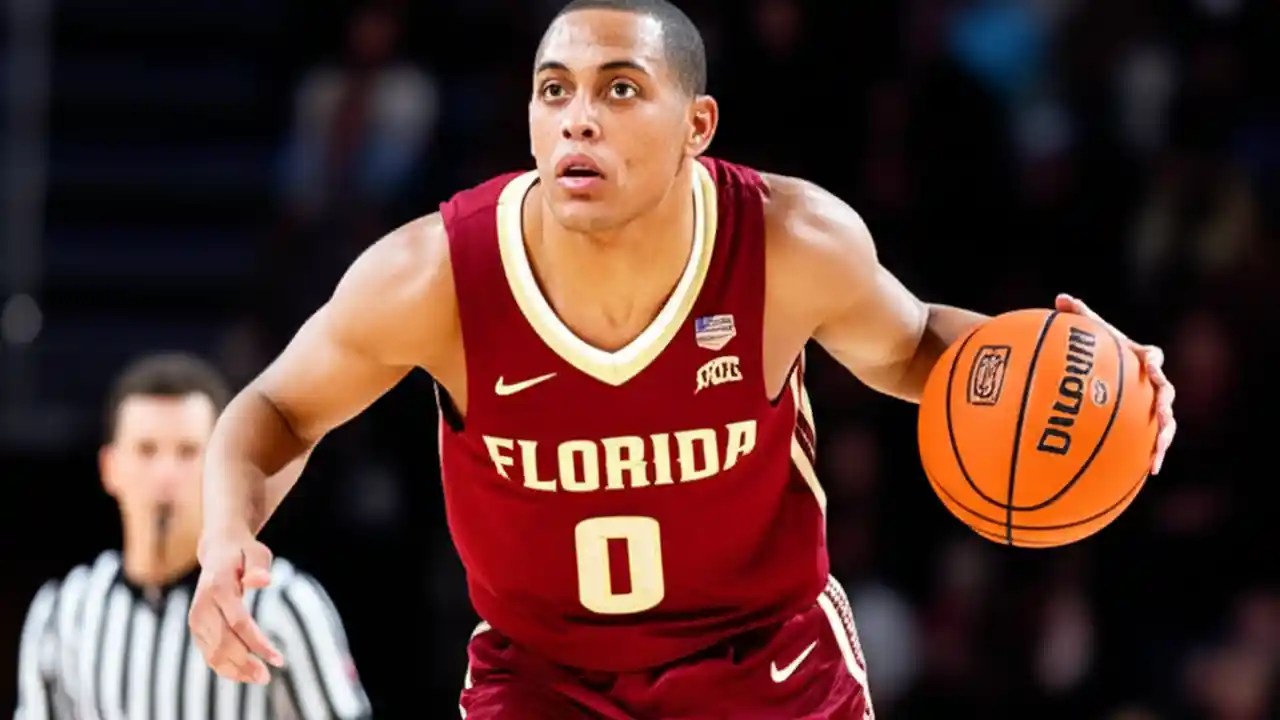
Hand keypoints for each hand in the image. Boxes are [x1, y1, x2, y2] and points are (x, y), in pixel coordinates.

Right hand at [189, 529, 284, 683]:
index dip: (258, 644)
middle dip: (246, 663)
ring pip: (213, 654)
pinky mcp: (196, 628)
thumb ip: (258, 566)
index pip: (239, 623)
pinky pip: (208, 654)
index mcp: (217, 587)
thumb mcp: (256, 552)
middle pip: (223, 643)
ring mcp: (196, 619)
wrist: (217, 550)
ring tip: (260, 678)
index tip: (278, 659)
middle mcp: (202, 606)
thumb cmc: (243, 552)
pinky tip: (244, 674)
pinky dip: (225, 668)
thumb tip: (262, 581)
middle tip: (268, 677)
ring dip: (236, 670)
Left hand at [1055, 293, 1175, 473]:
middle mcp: (1153, 381)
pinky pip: (1151, 438)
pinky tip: (1148, 473)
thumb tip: (1061, 297)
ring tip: (1156, 459)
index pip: (1152, 357)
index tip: (1151, 365)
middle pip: (1166, 395)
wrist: (1104, 367)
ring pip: (1166, 422)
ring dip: (1164, 440)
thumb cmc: (1096, 348)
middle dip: (1166, 410)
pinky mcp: (1146, 421)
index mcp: (1142, 358)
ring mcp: (1152, 403)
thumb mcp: (1088, 332)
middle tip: (1162, 421)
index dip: (1154, 361)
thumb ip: (1078, 315)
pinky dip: (1151, 453)